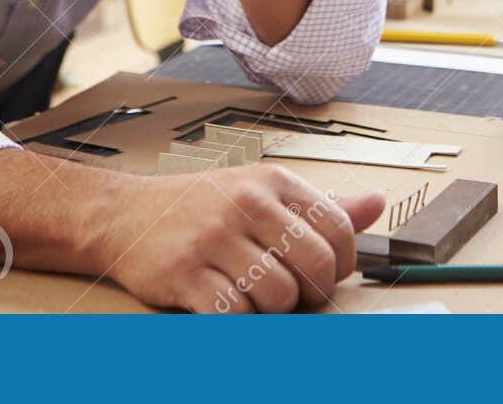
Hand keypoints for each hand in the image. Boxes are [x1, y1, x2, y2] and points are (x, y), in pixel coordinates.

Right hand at [104, 164, 384, 312]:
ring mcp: (214, 238)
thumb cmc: (202, 206)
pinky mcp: (185, 273)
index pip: (338, 228)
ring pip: (278, 296)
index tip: (323, 275)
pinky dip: (238, 321)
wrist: (125, 213)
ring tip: (253, 297)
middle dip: (312, 294)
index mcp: (274, 181)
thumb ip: (322, 205)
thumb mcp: (263, 191)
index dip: (342, 264)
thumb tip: (378, 203)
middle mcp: (246, 203)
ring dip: (272, 311)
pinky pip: (235, 314)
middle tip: (294, 297)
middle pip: (315, 266)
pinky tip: (227, 305)